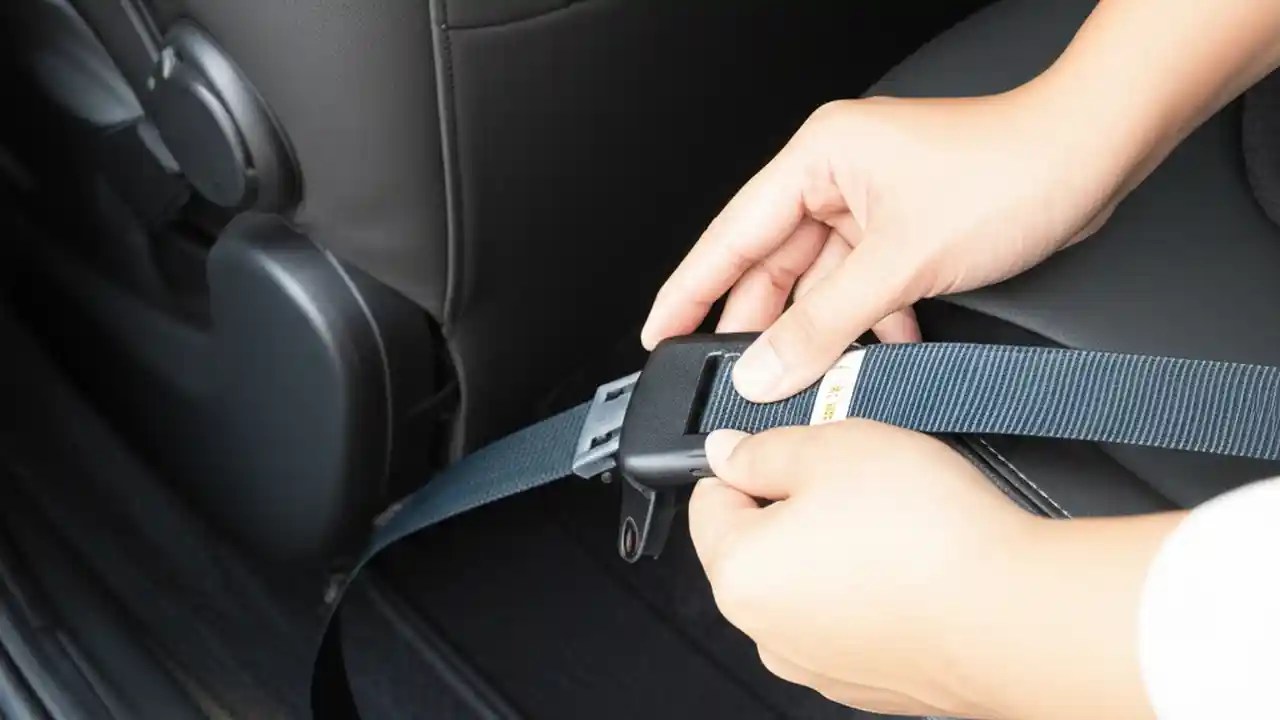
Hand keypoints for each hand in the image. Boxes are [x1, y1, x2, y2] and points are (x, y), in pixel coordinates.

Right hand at [642, 90, 1139, 401]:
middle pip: (772, 265)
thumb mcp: (900, 261)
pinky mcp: (902, 228)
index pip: (730, 235)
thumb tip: (764, 368)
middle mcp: (835, 176)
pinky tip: (877, 352)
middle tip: (737, 381)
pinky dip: (866, 323)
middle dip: (762, 326)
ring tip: (812, 379)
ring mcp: (870, 203)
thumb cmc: (1009, 170)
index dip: (688, 290)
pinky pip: (861, 286)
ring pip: (820, 283)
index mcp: (817, 159)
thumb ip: (824, 323)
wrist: (1092, 156)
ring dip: (823, 332)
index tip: (656, 335)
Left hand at [690, 421, 1034, 716]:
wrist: (1018, 618)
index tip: (793, 449)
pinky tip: (912, 566)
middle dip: (795, 505)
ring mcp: (818, 664)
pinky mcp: (868, 682)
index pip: (709, 500)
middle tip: (853, 479)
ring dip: (833, 547)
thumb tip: (728, 450)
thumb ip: (764, 448)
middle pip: (756, 545)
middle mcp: (766, 633)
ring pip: (805, 582)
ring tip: (891, 521)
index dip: (750, 461)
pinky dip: (869, 590)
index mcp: (739, 574)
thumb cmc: (928, 535)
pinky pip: (849, 618)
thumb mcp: (832, 446)